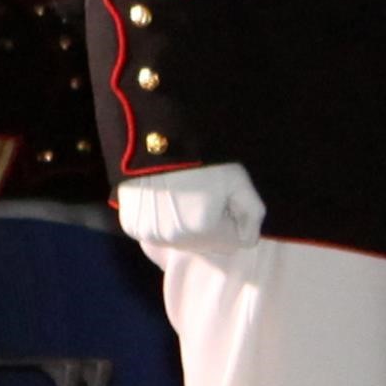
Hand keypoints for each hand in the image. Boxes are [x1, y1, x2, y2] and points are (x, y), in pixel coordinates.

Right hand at [112, 159, 268, 254]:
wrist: (152, 140)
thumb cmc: (201, 159)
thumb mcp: (239, 180)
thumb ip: (253, 213)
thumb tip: (248, 238)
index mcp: (204, 229)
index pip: (236, 241)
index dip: (234, 218)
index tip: (223, 198)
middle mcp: (175, 239)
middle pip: (207, 244)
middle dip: (210, 226)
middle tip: (202, 196)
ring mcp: (150, 234)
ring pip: (182, 242)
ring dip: (186, 227)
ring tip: (180, 198)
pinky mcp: (132, 227)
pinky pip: (157, 235)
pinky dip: (161, 223)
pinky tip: (161, 201)